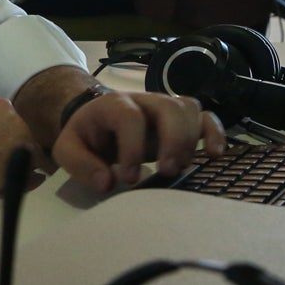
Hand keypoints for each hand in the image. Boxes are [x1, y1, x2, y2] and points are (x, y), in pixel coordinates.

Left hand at [51, 90, 223, 192]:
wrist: (96, 120)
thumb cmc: (87, 136)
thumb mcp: (68, 149)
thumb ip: (81, 165)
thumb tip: (107, 183)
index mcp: (113, 104)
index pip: (130, 117)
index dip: (132, 147)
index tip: (127, 178)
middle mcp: (144, 101)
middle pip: (168, 107)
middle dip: (172, 140)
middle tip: (166, 171)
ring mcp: (165, 108)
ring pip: (189, 109)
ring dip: (190, 139)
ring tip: (179, 168)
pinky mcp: (180, 120)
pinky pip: (206, 117)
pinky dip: (215, 133)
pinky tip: (215, 155)